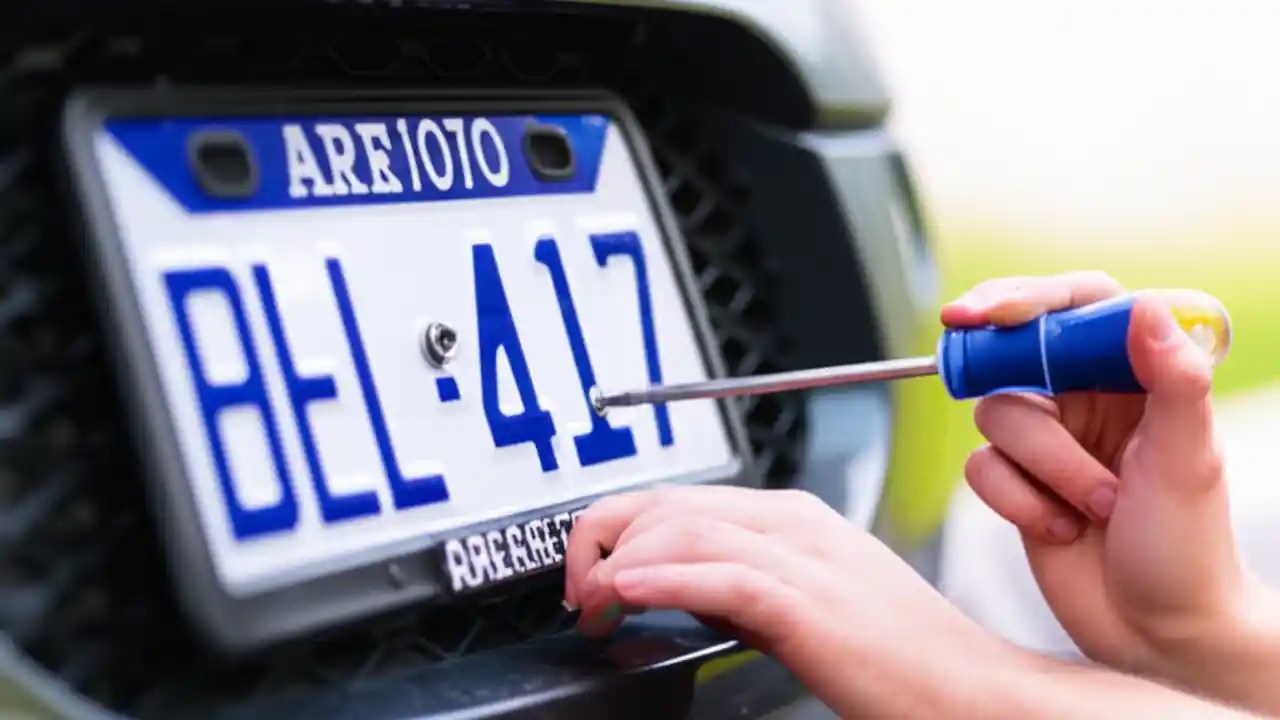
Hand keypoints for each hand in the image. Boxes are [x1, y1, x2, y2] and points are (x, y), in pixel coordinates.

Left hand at [561, 485, 1022, 716]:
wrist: (970, 692)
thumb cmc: (899, 657)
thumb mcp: (806, 603)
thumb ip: (742, 585)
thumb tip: (674, 585)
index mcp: (793, 518)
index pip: (682, 498)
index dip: (621, 527)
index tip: (594, 571)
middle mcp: (793, 524)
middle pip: (671, 502)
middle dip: (605, 537)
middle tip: (580, 590)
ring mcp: (803, 558)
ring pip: (684, 528)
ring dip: (621, 561)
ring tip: (593, 601)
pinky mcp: (805, 602)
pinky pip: (719, 574)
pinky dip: (662, 577)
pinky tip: (627, 591)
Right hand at [947, 272, 1279, 709]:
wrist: (1156, 633)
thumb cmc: (1189, 550)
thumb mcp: (1191, 457)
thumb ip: (1173, 376)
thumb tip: (1146, 308)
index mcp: (1137, 377)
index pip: (1077, 306)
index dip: (1027, 296)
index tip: (988, 311)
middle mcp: (1089, 400)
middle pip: (1017, 347)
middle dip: (994, 359)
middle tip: (961, 343)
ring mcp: (1048, 440)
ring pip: (996, 414)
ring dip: (1042, 467)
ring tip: (1092, 506)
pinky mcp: (1015, 481)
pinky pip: (980, 467)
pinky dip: (1016, 501)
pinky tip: (1059, 526)